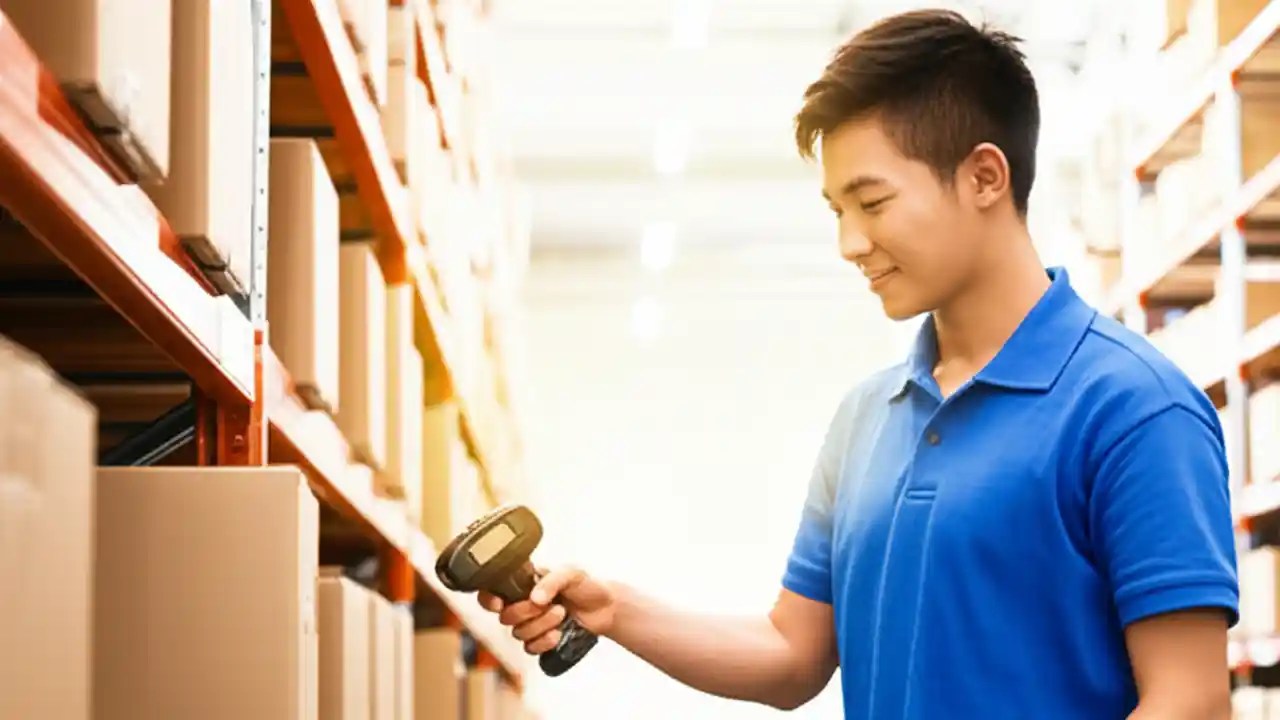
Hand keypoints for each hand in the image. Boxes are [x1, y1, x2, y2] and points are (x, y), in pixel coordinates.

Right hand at [477, 566, 617, 654]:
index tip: (501, 603)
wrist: (606, 607)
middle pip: (505, 617)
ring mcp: (531, 624)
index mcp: (523, 583)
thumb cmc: (586, 585)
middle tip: (552, 604)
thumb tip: (534, 598)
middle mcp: (522, 603)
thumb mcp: (571, 573)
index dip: (489, 600)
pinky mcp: (541, 640)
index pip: (491, 591)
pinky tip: (557, 634)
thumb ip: (551, 580)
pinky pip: (529, 649)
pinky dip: (543, 643)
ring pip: (518, 634)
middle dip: (528, 613)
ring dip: (541, 626)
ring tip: (562, 613)